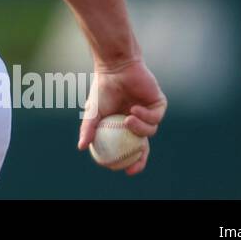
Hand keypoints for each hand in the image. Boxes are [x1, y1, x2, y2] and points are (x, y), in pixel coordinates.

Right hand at [77, 58, 166, 175]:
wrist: (115, 68)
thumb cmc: (103, 89)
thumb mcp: (93, 112)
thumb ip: (89, 129)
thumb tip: (81, 147)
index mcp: (124, 126)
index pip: (130, 148)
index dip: (129, 162)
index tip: (124, 171)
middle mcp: (139, 121)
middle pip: (144, 146)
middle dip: (141, 158)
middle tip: (135, 164)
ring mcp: (149, 113)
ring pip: (150, 131)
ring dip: (139, 129)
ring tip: (127, 119)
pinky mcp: (159, 104)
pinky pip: (155, 118)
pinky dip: (144, 116)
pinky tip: (134, 108)